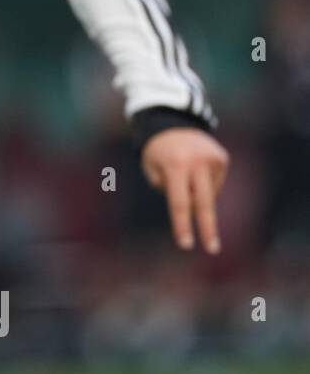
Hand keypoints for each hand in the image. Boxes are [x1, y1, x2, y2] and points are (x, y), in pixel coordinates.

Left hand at [141, 127, 228, 253]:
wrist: (173, 123)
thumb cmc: (157, 152)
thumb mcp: (151, 169)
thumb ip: (167, 190)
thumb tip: (192, 206)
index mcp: (175, 165)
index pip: (179, 202)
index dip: (182, 225)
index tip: (185, 244)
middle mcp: (197, 163)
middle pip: (204, 203)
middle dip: (207, 228)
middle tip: (212, 249)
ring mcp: (213, 160)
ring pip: (208, 194)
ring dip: (196, 196)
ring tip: (182, 175)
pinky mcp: (222, 159)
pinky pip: (214, 184)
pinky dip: (203, 184)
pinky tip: (195, 171)